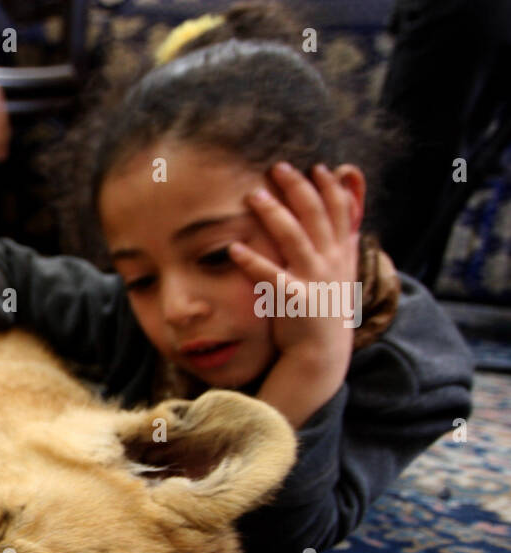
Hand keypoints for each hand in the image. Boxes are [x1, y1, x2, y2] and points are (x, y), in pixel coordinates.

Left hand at [228, 161, 360, 368]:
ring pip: (295, 237)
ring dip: (273, 214)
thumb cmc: (323, 308)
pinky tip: (233, 248)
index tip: (315, 167)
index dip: (328, 187)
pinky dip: (252, 261)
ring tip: (252, 195)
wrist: (322, 354)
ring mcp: (314, 280)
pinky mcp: (294, 300)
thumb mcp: (342, 271)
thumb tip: (350, 209)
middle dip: (297, 187)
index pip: (339, 211)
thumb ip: (344, 239)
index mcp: (342, 253)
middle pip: (315, 215)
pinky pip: (270, 276)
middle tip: (277, 167)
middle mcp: (332, 262)